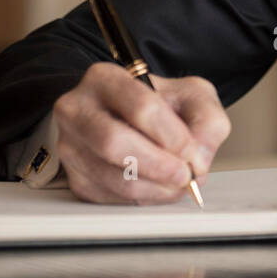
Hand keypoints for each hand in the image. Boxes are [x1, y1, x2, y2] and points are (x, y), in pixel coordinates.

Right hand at [53, 62, 230, 203]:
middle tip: (184, 175)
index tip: (191, 149)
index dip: (171, 135)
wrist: (125, 118)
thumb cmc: (157, 104)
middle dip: (158, 165)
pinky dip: (142, 199)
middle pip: (113, 143)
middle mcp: (77, 110)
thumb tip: (198, 159)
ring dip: (154, 188)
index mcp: (106, 79)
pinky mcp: (75, 177)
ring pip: (111, 176)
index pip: (140, 107)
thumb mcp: (191, 95)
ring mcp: (70, 145)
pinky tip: (157, 187)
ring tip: (177, 183)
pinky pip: (109, 197)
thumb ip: (206, 119)